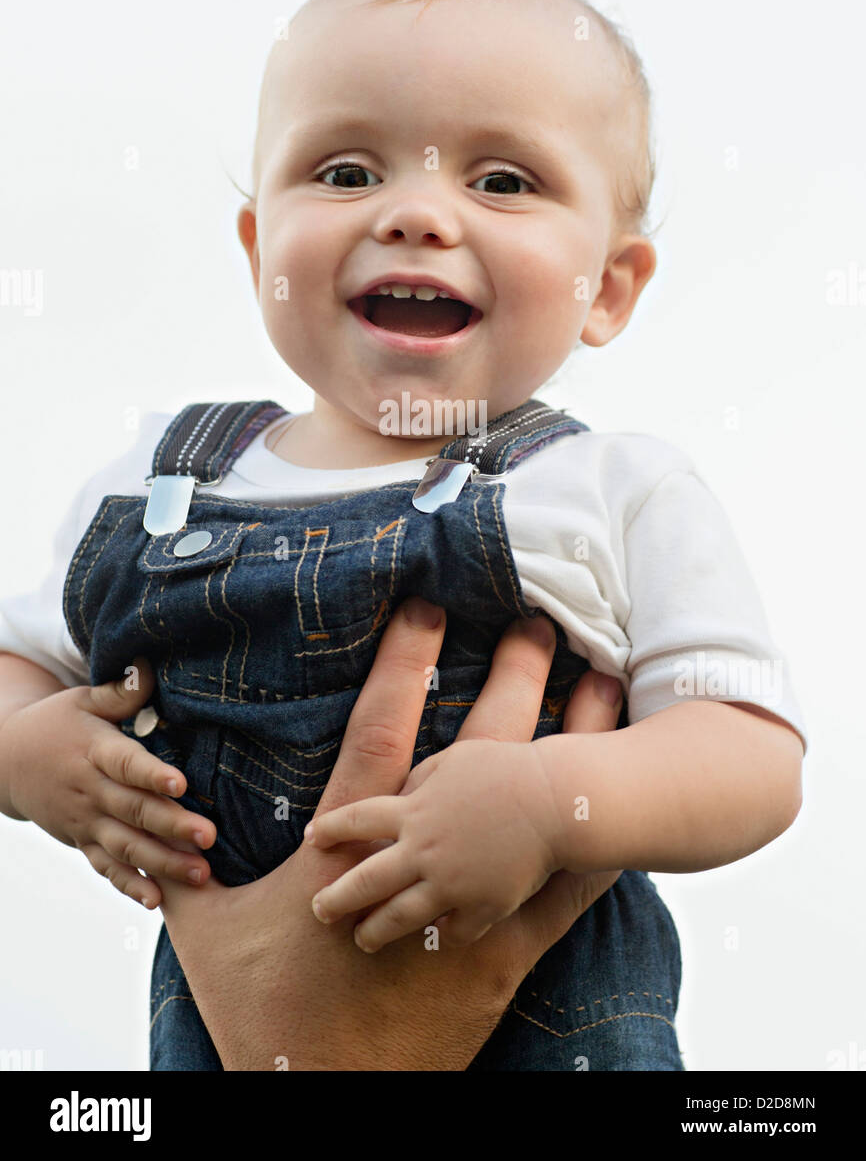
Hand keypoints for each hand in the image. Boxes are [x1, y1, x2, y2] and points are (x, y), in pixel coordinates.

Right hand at [2, 659, 215, 906]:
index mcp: (94, 751)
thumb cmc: (57, 724)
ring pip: (126, 846)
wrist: (7, 761)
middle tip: (209, 836)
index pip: (125, 764)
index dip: (152, 774)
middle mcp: (90, 790)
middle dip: (172, 825)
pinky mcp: (82, 841)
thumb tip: (151, 668)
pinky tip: (157, 901)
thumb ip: (121, 692)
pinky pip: (106, 867)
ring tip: (200, 873)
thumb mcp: (84, 700)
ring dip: (163, 862)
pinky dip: (130, 884)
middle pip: (133, 810)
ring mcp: (85, 821)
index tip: (181, 784)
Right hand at [155, 602, 624, 1070]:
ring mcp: (469, 905)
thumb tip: (161, 845)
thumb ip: (187, 882)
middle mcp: (419, 859)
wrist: (323, 1095)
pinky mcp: (502, 953)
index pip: (379, 732)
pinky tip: (634, 819)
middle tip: (541, 623)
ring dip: (572, 748)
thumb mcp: (209, 938)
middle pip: (478, 749)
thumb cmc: (265, 1017)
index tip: (424, 610)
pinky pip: (565, 895)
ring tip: (605, 692)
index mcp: (347, 844)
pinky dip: (596, 851)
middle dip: (513, 679)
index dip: (402, 667)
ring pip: (534, 809)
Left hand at [306, 737, 563, 950]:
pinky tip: (431, 939)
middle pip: (366, 881)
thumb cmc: (507, 771)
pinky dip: (439, 935)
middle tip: (318, 911)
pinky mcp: (481, 909)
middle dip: (336, 898)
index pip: (358, 819)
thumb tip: (399, 796)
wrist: (555, 803)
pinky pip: (451, 932)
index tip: (313, 838)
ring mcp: (450, 885)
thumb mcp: (454, 760)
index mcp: (414, 811)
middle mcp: (424, 852)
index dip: (332, 829)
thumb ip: (420, 780)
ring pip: (400, 917)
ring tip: (362, 940)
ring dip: (375, 930)